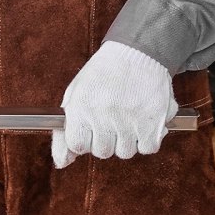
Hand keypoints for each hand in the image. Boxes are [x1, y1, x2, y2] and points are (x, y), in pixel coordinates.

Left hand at [52, 41, 176, 168]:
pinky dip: (146, 137)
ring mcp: (128, 121)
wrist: (137, 51)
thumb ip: (65, 131)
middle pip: (102, 152)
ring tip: (126, 114)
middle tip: (110, 116)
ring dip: (126, 138)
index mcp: (81, 107)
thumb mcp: (76, 94)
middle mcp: (104, 116)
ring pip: (125, 152)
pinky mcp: (152, 124)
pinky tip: (142, 118)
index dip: (84, 138)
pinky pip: (147, 148)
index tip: (90, 126)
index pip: (77, 145)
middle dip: (105, 138)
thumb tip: (61, 163)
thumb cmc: (103, 74)